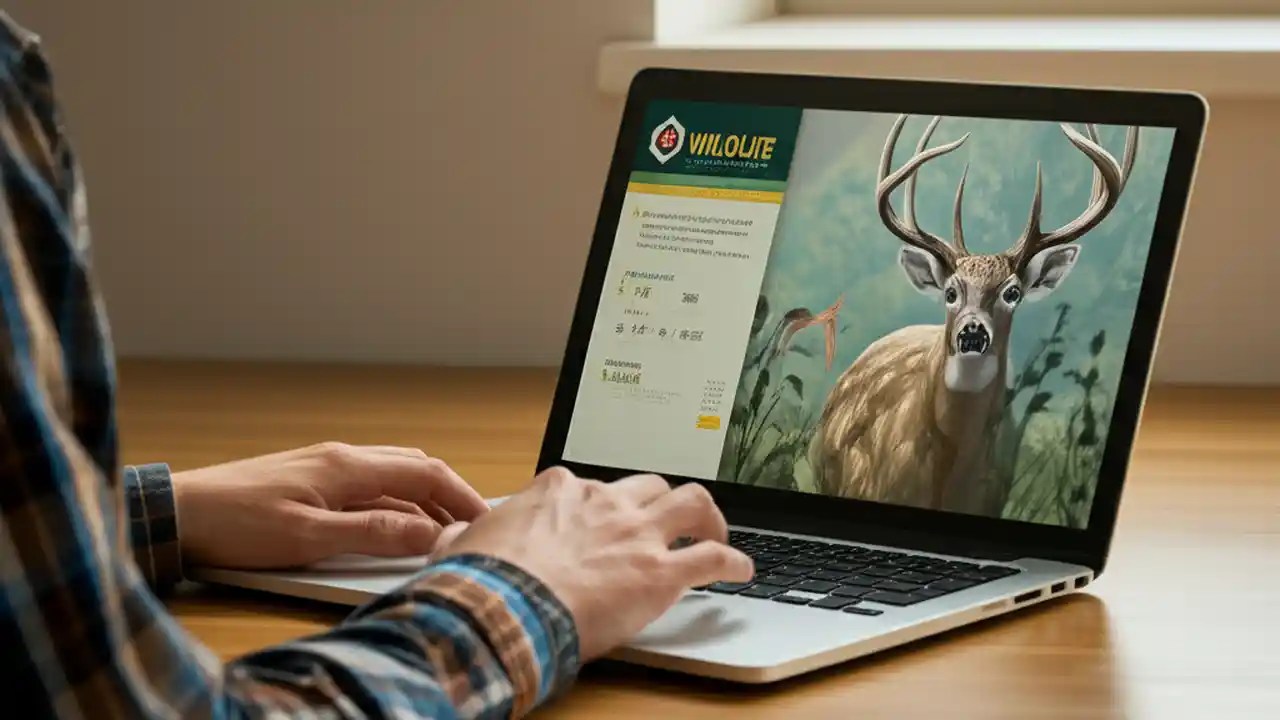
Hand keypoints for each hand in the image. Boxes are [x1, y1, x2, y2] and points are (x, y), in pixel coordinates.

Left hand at [172, 442, 488, 568]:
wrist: (178, 512)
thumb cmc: (236, 525)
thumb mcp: (308, 539)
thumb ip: (372, 533)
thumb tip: (428, 533)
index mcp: (348, 467)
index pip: (425, 473)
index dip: (461, 497)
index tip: (485, 521)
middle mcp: (342, 458)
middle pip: (414, 467)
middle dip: (449, 494)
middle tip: (471, 525)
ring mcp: (324, 466)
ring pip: (392, 474)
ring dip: (422, 499)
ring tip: (439, 531)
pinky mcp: (308, 479)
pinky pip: (368, 484)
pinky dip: (394, 502)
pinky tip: (390, 526)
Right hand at [438, 467, 752, 659]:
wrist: (504, 607)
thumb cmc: (482, 581)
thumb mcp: (464, 545)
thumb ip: (465, 536)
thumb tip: (450, 538)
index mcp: (560, 490)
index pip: (591, 485)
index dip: (601, 505)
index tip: (602, 519)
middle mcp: (605, 502)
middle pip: (648, 486)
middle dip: (660, 502)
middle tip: (666, 520)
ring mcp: (637, 534)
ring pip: (692, 504)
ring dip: (709, 517)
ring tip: (717, 531)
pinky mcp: (661, 573)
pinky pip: (713, 558)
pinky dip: (733, 562)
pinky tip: (742, 571)